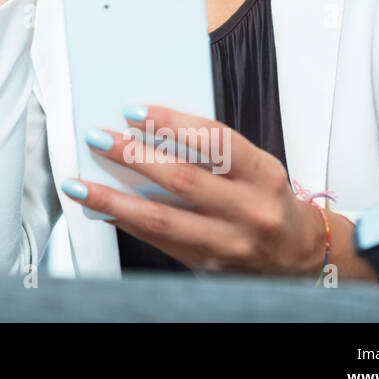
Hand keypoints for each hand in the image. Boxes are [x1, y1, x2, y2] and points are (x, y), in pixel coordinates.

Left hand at [61, 104, 327, 277]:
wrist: (299, 256)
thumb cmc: (268, 199)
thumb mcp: (256, 167)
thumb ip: (212, 151)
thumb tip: (146, 131)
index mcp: (264, 175)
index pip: (215, 142)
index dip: (173, 124)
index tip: (134, 112)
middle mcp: (249, 211)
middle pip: (183, 180)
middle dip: (134, 157)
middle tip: (98, 138)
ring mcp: (228, 243)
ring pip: (161, 220)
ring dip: (113, 200)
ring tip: (80, 183)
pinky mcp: (207, 266)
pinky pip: (157, 242)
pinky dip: (125, 223)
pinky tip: (101, 210)